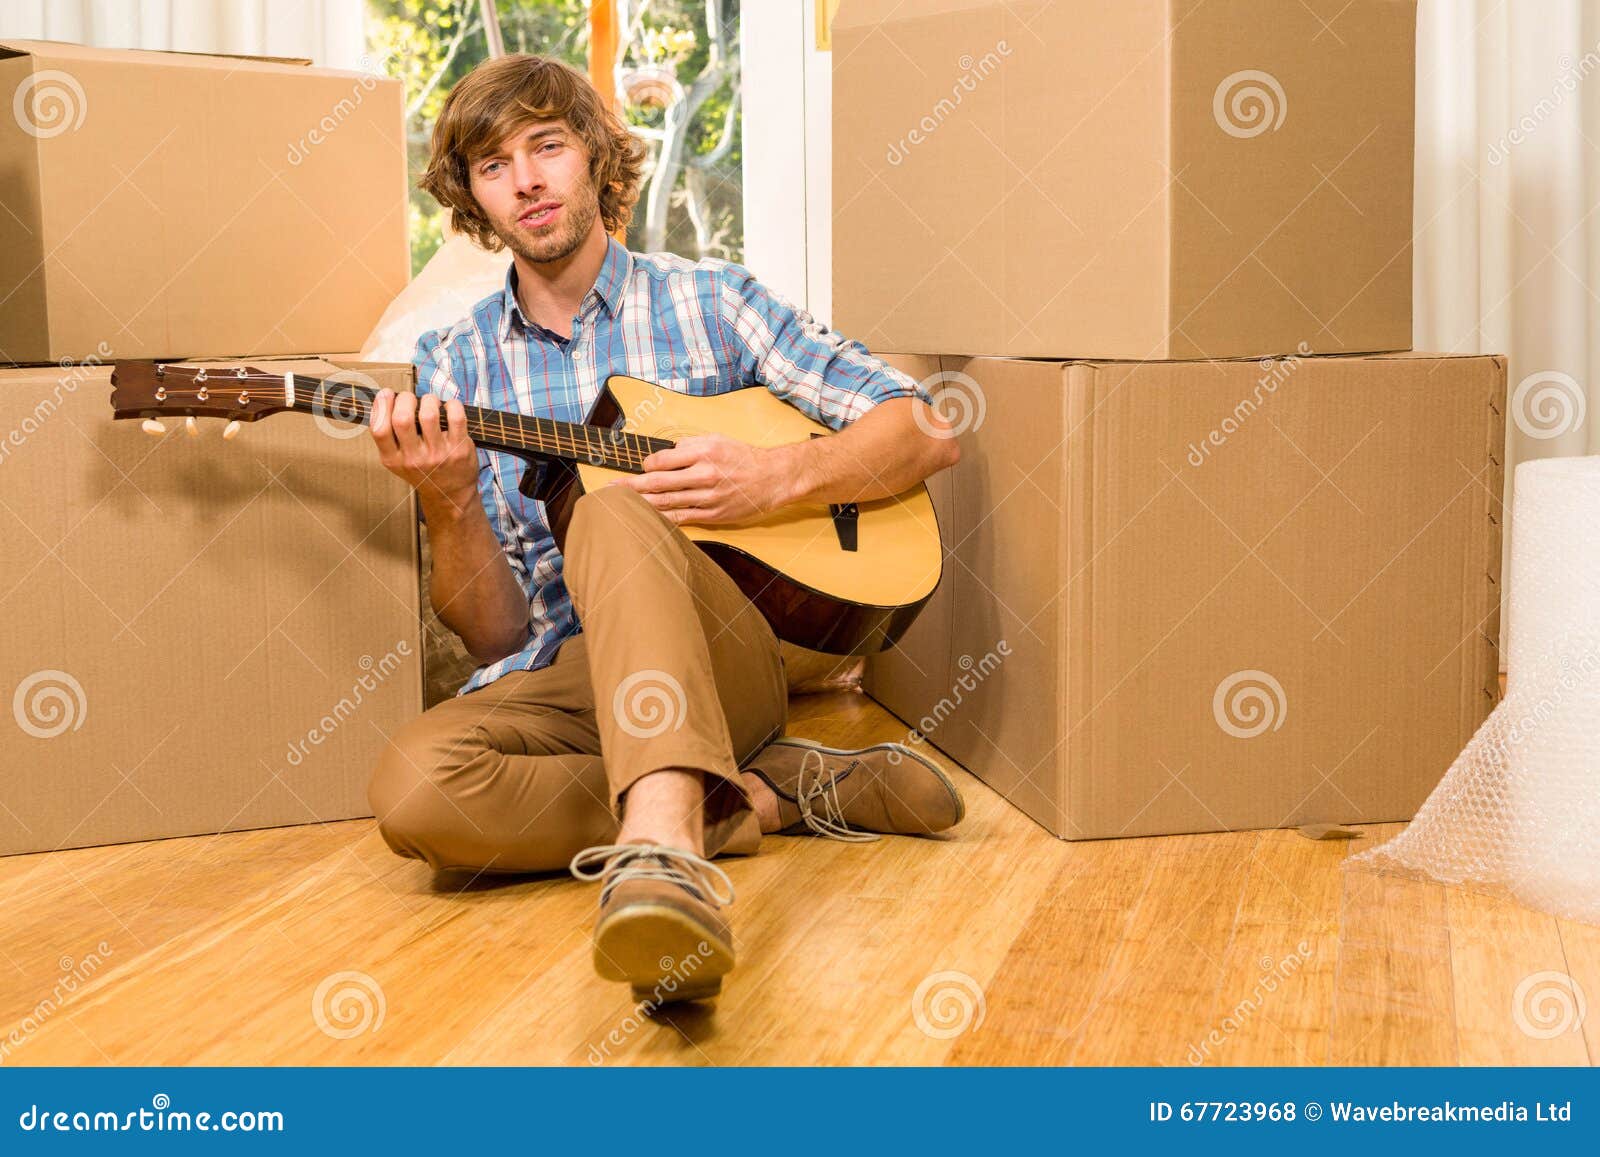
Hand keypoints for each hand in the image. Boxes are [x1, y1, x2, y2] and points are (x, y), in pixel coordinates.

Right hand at [369, 389, 479, 518]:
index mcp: (393, 460)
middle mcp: (413, 459)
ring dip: (429, 400)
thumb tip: (384, 399)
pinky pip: (455, 417)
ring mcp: (437, 455)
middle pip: (402, 418)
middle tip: (410, 398)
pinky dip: (452, 405)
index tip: (386, 394)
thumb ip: (389, 436)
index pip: (379, 429)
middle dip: (405, 399)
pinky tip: (449, 407)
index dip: (380, 405)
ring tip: (430, 402)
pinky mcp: (459, 450)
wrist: (450, 494)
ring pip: (429, 414)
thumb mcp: (397, 461)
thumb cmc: (423, 471)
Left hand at [610, 434, 793, 524]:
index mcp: (704, 452)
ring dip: (642, 504)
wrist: (773, 478)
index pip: (664, 460)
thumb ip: (690, 446)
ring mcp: (708, 497)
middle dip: (631, 487)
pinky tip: (646, 521)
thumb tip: (666, 454)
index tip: (641, 466)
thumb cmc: (744, 457)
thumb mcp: (718, 440)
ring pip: (667, 502)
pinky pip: (682, 518)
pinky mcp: (713, 514)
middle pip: (659, 482)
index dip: (647, 464)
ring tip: (621, 506)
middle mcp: (705, 474)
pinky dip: (662, 520)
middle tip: (610, 491)